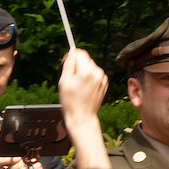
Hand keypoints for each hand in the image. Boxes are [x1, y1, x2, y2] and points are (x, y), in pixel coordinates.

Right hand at [0, 131, 14, 168]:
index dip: (5, 134)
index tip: (10, 137)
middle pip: (0, 137)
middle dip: (9, 140)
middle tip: (16, 143)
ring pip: (3, 147)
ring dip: (11, 150)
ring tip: (17, 151)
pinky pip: (2, 159)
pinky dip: (10, 159)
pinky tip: (15, 159)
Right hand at [56, 49, 111, 168]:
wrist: (82, 117)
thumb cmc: (71, 101)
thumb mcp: (64, 81)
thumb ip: (68, 64)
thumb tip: (72, 52)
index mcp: (87, 71)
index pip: (80, 53)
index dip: (71, 56)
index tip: (66, 63)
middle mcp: (97, 72)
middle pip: (85, 59)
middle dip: (77, 65)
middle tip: (70, 79)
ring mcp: (102, 78)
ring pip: (90, 67)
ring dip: (83, 72)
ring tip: (78, 86)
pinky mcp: (104, 83)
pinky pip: (95, 75)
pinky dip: (89, 78)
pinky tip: (84, 89)